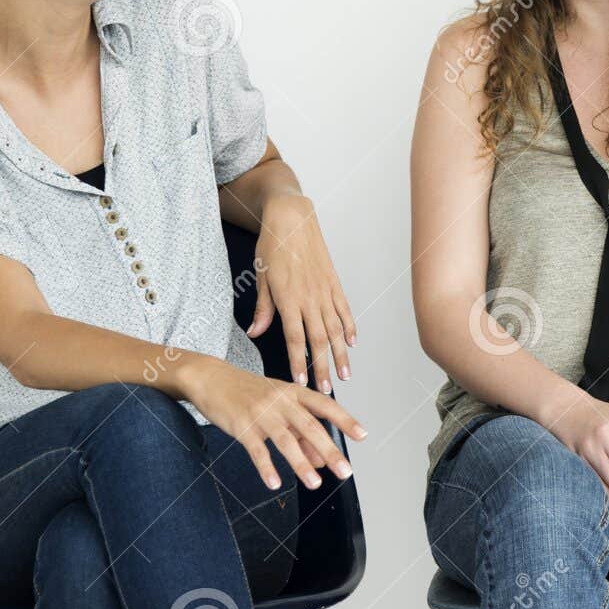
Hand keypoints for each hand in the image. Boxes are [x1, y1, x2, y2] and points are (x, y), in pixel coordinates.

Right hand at [182, 356, 367, 490]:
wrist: (211, 378)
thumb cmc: (249, 393)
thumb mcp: (278, 406)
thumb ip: (300, 432)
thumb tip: (322, 460)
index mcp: (294, 392)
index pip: (325, 406)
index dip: (345, 420)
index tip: (362, 435)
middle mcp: (281, 401)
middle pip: (310, 426)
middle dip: (330, 450)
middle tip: (345, 471)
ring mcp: (261, 413)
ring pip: (286, 440)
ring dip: (301, 464)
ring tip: (315, 483)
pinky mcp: (241, 426)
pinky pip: (257, 450)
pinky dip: (266, 467)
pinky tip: (275, 482)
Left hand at [248, 194, 357, 392]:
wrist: (293, 218)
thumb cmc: (272, 245)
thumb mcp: (261, 277)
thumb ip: (263, 308)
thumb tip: (256, 332)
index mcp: (289, 299)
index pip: (295, 339)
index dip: (299, 363)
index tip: (301, 383)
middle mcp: (310, 298)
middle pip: (319, 340)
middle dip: (323, 367)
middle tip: (328, 390)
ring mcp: (325, 291)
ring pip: (336, 329)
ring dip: (341, 354)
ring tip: (346, 374)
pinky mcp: (335, 282)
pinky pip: (344, 309)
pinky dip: (350, 327)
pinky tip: (353, 342)